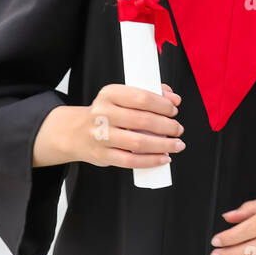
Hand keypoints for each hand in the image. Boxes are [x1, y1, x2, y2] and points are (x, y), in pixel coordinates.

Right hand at [67, 82, 182, 168]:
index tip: (174, 110)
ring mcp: (101, 136)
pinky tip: (164, 158)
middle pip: (142, 120)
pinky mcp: (103, 155)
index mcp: (109, 94)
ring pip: (138, 142)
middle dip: (167, 126)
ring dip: (163, 144)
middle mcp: (103, 114)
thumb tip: (173, 98)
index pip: (142, 97)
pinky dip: (151, 160)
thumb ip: (150, 93)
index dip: (163, 105)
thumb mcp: (123, 97)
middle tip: (177, 128)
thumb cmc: (108, 113)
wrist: (78, 132)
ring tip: (177, 144)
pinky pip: (131, 161)